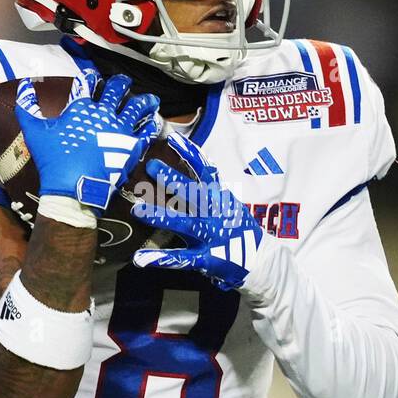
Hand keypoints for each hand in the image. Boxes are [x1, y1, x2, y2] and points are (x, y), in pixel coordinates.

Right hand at [15, 72, 159, 214]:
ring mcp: (121, 130)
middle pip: (117, 90)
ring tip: (151, 99)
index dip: (91, 77)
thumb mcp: (34, 131)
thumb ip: (27, 106)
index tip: (94, 76)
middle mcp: (104, 114)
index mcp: (82, 107)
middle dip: (120, 83)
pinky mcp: (132, 147)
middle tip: (124, 82)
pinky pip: (146, 131)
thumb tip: (23, 86)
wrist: (73, 188)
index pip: (88, 83)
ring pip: (137, 108)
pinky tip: (153, 122)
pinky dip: (151, 125)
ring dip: (144, 101)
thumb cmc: (53, 159)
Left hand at [131, 132, 267, 290]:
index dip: (190, 155)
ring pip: (185, 224)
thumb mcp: (228, 202)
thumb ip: (211, 184)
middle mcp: (215, 214)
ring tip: (137, 210)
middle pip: (193, 194)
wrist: (259, 259)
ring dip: (161, 216)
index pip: (204, 172)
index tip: (172, 139)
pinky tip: (140, 258)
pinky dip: (160, 259)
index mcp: (219, 199)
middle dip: (173, 179)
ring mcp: (211, 236)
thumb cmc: (237, 227)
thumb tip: (199, 160)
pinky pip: (181, 258)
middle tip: (151, 165)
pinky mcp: (207, 259)